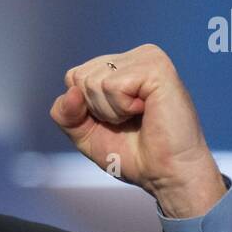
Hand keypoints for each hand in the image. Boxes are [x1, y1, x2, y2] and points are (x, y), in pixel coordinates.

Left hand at [49, 44, 225, 217]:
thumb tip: (71, 91)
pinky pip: (111, 85)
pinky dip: (121, 108)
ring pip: (93, 81)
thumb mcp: (85, 134)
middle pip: (79, 77)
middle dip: (96, 110)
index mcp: (121, 66)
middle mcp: (135, 57)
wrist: (165, 175)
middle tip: (128, 121)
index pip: (73, 77)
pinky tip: (146, 111)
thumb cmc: (133, 155)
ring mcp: (147, 58)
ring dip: (110, 111)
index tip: (114, 121)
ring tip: (138, 117)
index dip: (84, 109)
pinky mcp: (156, 67)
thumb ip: (66, 113)